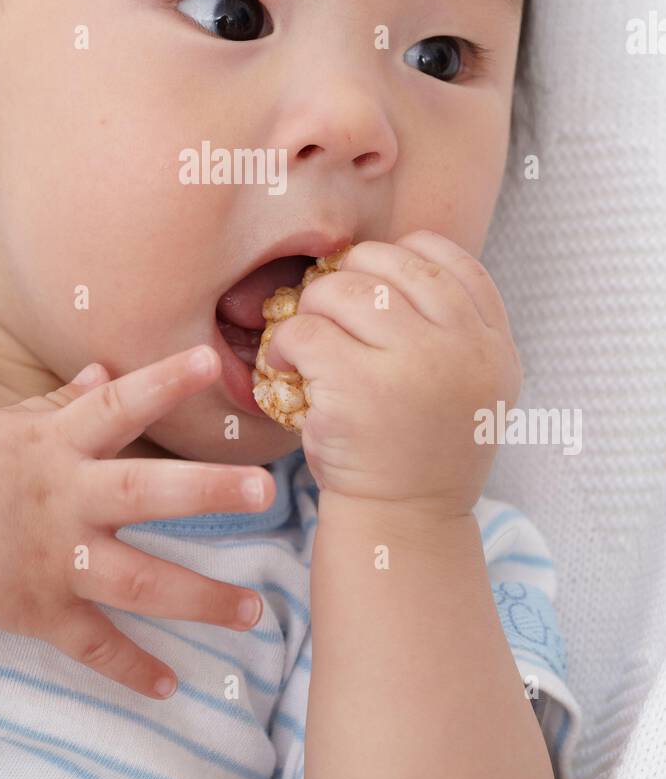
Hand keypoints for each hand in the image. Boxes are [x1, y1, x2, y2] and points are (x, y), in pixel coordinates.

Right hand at [0, 346, 273, 699]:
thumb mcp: (6, 422)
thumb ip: (63, 401)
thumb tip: (106, 368)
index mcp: (57, 445)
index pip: (119, 405)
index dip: (164, 382)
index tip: (212, 361)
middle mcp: (63, 500)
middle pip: (144, 493)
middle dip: (206, 492)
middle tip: (264, 490)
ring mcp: (54, 560)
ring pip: (136, 579)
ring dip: (198, 597)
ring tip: (252, 611)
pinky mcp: (39, 611)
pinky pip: (93, 645)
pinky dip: (130, 668)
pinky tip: (171, 686)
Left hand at [262, 230, 521, 515]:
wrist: (403, 523)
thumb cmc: (421, 447)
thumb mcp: (471, 384)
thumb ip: (454, 325)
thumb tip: (392, 255)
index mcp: (494, 344)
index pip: (451, 258)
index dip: (404, 257)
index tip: (377, 283)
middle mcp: (463, 348)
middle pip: (391, 265)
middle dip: (349, 277)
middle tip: (330, 310)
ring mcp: (414, 365)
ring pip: (342, 290)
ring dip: (312, 307)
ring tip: (307, 340)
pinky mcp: (359, 387)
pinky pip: (305, 330)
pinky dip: (285, 343)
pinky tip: (286, 365)